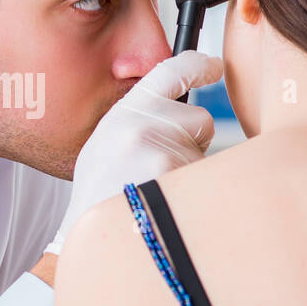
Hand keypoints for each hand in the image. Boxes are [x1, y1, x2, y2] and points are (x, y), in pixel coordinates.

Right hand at [44, 50, 223, 255]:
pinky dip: (197, 191)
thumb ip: (138, 123)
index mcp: (122, 115)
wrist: (92, 240)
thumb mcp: (107, 147)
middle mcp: (140, 126)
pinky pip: (207, 178)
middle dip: (194, 142)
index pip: (168, 72)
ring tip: (158, 191)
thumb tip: (176, 110)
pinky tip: (169, 205)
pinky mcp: (178, 178)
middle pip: (200, 119)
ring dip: (192, 170)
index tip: (214, 66)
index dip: (198, 65)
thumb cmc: (101, 198)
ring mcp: (160, 152)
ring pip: (205, 152)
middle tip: (161, 170)